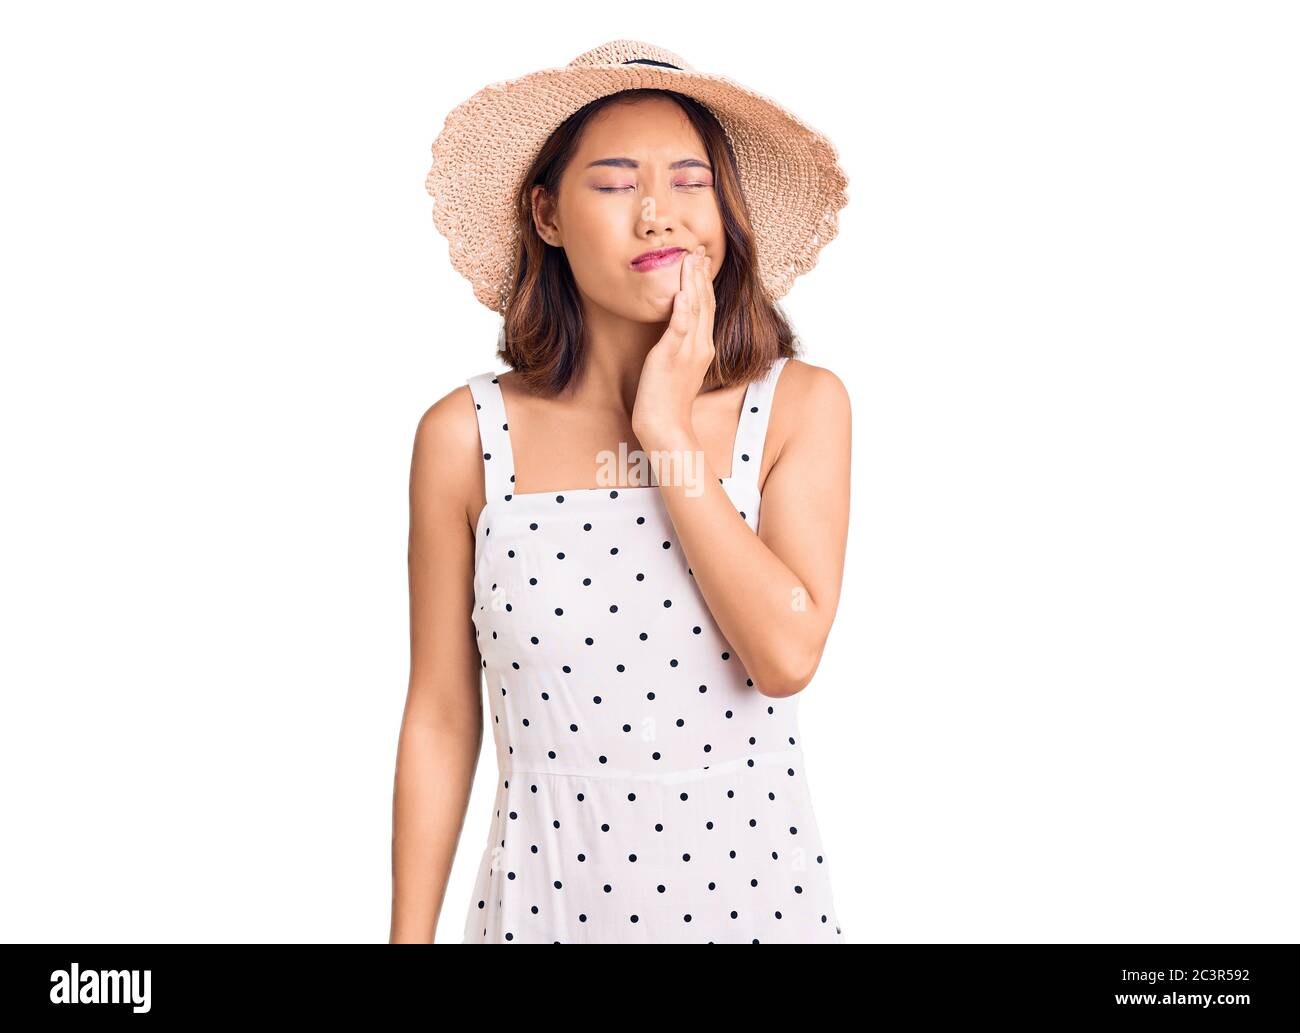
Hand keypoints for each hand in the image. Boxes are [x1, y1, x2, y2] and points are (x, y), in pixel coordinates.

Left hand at [632, 245, 715, 441]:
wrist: (665, 425)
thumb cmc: (668, 400)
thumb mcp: (679, 367)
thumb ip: (681, 346)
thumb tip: (676, 330)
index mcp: (703, 346)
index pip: (707, 307)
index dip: (704, 282)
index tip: (701, 260)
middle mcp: (700, 345)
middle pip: (704, 302)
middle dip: (701, 274)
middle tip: (698, 249)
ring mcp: (687, 350)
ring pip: (694, 309)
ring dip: (692, 282)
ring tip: (689, 258)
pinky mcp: (671, 356)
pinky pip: (679, 329)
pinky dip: (681, 309)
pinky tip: (681, 292)